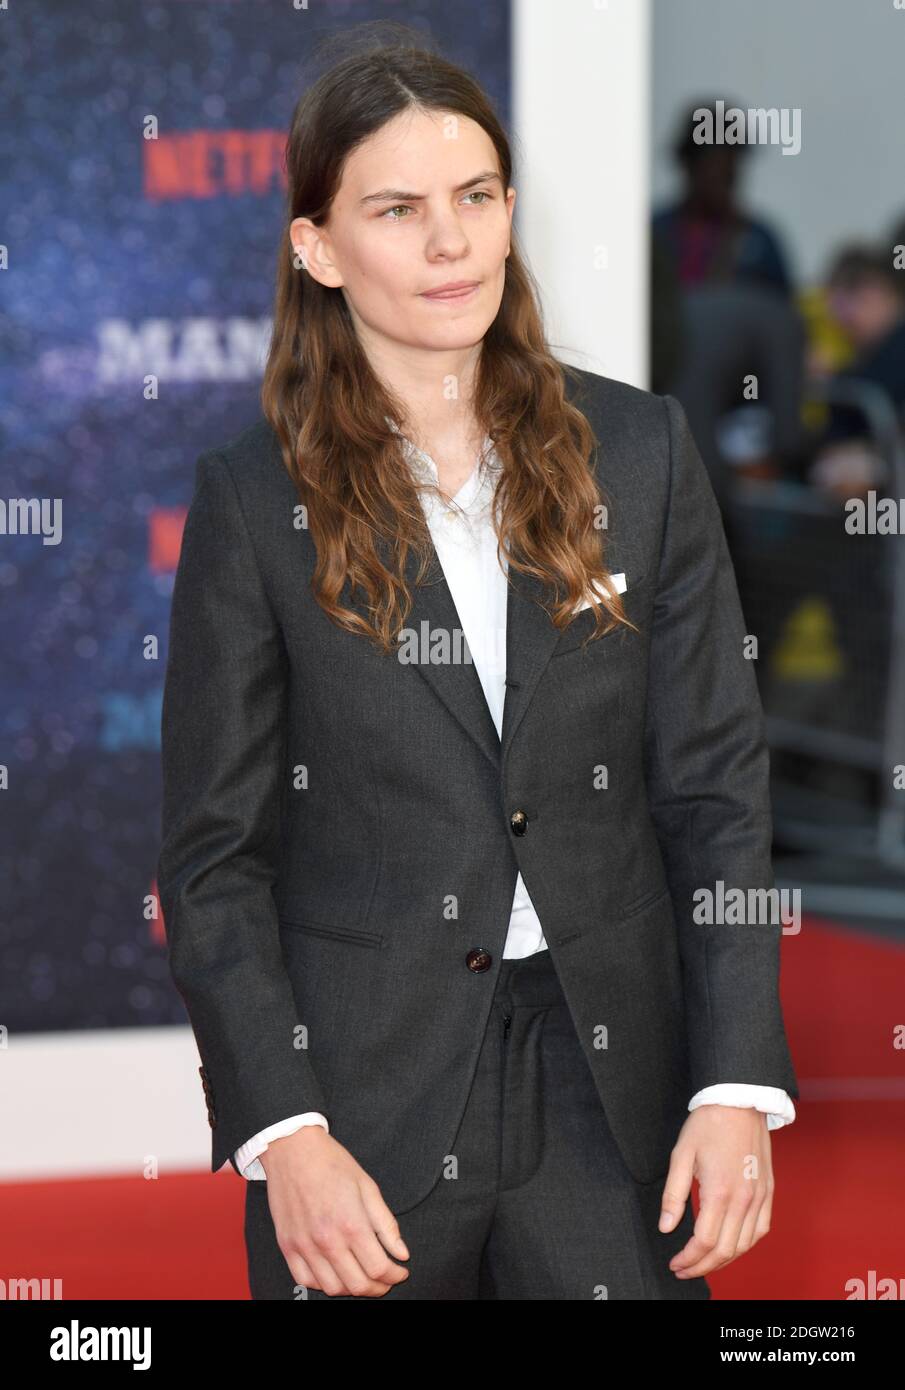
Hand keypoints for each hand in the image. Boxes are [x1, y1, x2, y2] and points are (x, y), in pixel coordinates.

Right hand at [259, 1126, 410, 1295]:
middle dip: (378, 1287)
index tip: (400, 1272)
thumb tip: (401, 1253)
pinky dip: (323, 1283)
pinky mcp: (287, 1246)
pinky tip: (334, 1272)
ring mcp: (304, 1246)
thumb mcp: (368, 1187)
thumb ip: (386, 1224)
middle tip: (386, 1279)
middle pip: (358, 1285)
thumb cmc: (331, 1162)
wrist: (293, 1149)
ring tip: (361, 1275)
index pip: (379, 1269)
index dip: (395, 1276)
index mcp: (351, 1224)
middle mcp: (327, 1240)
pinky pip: (305, 1280)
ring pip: (332, 1288)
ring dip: (352, 1288)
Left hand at [658, 1105, 773, 1280]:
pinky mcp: (769, 1191)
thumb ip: (674, 1194)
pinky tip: (730, 1246)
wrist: (739, 1100)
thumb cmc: (708, 1124)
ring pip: (744, 1245)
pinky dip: (745, 1245)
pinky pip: (760, 1230)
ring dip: (723, 1260)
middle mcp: (744, 1199)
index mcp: (720, 1191)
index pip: (704, 1242)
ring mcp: (760, 1197)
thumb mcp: (681, 1155)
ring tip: (703, 1262)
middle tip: (684, 1269)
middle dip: (702, 1266)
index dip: (688, 1259)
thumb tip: (666, 1227)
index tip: (675, 1264)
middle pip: (725, 1250)